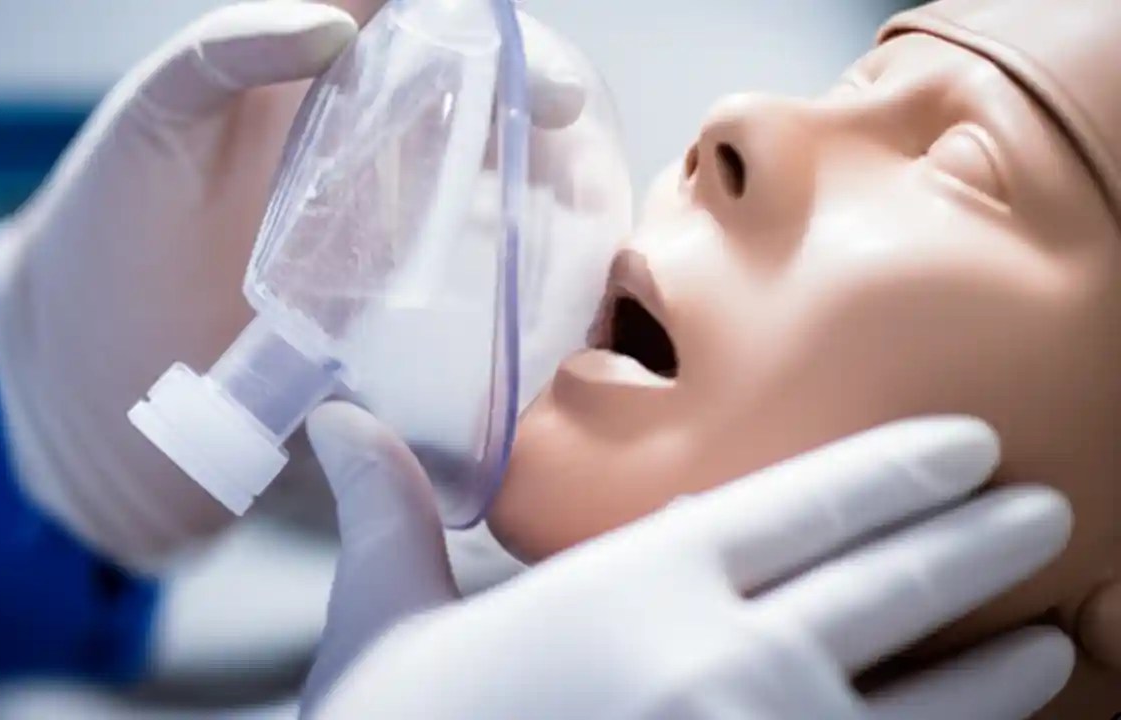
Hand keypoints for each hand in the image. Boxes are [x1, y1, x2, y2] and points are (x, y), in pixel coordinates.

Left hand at [0, 1, 586, 568]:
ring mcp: (385, 233)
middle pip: (478, 105)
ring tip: (583, 204)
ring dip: (547, 185)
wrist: (88, 370)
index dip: (483, 29)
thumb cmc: (109, 225)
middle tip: (564, 127)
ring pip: (491, 189)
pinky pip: (468, 282)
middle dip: (533, 103)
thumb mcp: (153, 117)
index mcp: (316, 82)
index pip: (421, 26)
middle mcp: (365, 150)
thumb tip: (332, 20)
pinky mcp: (389, 312)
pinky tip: (550, 278)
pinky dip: (517, 273)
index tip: (528, 64)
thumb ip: (224, 52)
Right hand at [301, 403, 1073, 718]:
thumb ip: (388, 514)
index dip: (901, 467)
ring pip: (930, 702)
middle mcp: (726, 658)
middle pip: (892, 581)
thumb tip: (340, 422)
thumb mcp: (384, 625)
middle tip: (1041, 511)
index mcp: (640, 585)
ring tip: (1047, 637)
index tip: (965, 448)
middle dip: (978, 541)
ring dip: (998, 666)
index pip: (808, 501)